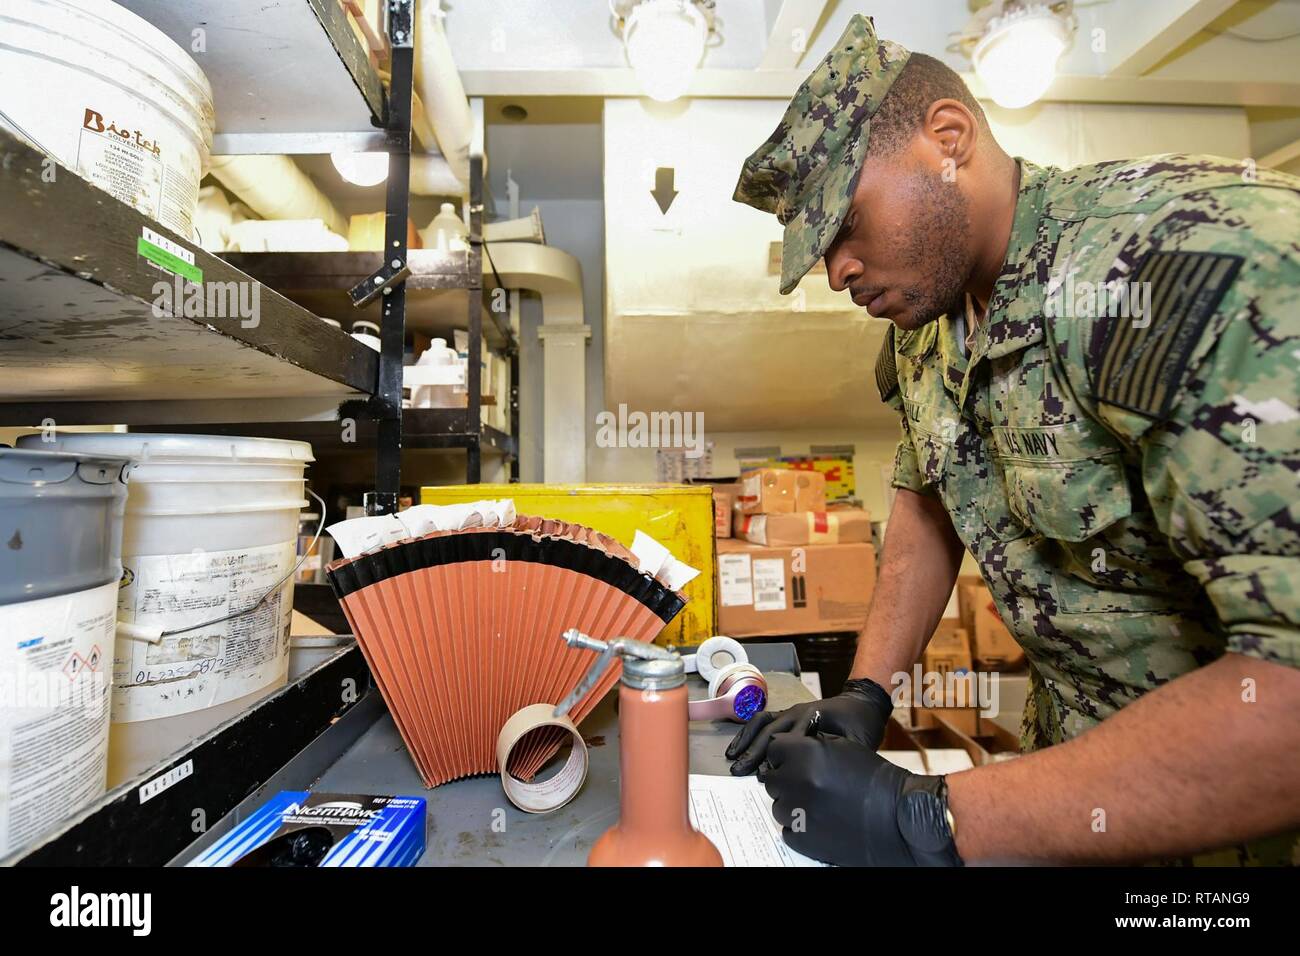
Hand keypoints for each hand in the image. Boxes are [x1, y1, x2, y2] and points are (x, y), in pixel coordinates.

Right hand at [726, 676, 893, 775]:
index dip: (777, 757)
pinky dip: (748, 732)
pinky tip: (738, 747)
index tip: (766, 775)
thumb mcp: (858, 742)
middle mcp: (797, 712)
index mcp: (814, 717)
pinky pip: (762, 720)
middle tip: (740, 771)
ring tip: (732, 757)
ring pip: (761, 723)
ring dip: (745, 740)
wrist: (861, 705)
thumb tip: (825, 774)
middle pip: (769, 731)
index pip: (789, 738)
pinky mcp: (786, 715)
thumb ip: (841, 756)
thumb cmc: (861, 725)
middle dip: (753, 751)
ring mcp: (790, 711)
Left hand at [761, 733, 961, 866]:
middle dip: (787, 778)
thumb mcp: (844, 747)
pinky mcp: (802, 839)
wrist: (897, 818)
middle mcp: (797, 782)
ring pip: (778, 805)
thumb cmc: (876, 780)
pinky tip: (820, 820)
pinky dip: (800, 826)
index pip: (774, 748)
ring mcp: (798, 813)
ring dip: (792, 803)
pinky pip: (788, 829)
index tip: (793, 759)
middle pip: (772, 779)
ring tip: (818, 803)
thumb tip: (791, 748)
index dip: (785, 753)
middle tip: (808, 783)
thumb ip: (812, 745)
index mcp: (806, 755)